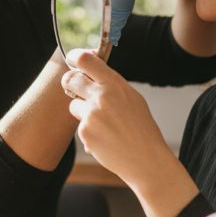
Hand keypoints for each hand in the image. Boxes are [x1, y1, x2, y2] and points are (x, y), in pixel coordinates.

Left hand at [60, 48, 170, 186]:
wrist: (146, 159)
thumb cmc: (141, 129)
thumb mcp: (132, 98)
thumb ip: (111, 85)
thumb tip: (91, 73)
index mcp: (115, 84)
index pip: (86, 60)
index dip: (75, 57)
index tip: (73, 60)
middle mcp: (101, 96)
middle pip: (70, 79)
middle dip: (69, 82)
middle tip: (72, 86)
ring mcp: (91, 114)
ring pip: (74, 105)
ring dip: (82, 112)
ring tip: (104, 124)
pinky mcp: (85, 132)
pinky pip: (80, 126)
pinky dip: (89, 132)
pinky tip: (106, 139)